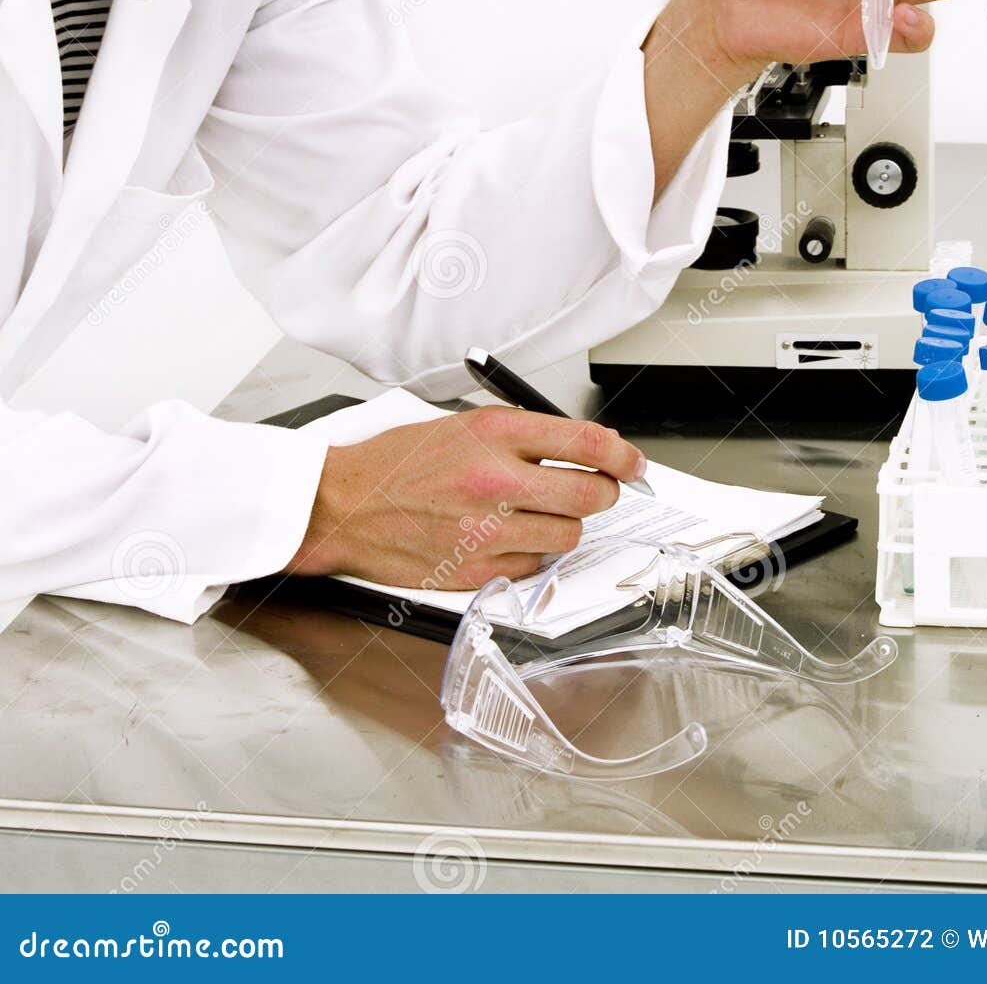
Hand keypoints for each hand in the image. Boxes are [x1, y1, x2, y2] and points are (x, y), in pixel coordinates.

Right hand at [287, 407, 646, 588]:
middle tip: (596, 488)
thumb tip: (585, 447)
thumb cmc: (397, 463)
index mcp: (494, 434)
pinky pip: (536, 566)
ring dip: (566, 524)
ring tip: (540, 513)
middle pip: (591, 493)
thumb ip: (525, 434)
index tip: (634, 462)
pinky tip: (509, 536)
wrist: (344, 506)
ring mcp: (487, 530)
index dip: (624, 454)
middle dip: (604, 491)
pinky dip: (533, 553)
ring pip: (569, 535)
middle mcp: (495, 481)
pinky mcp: (477, 570)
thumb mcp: (463, 425)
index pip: (586, 441)